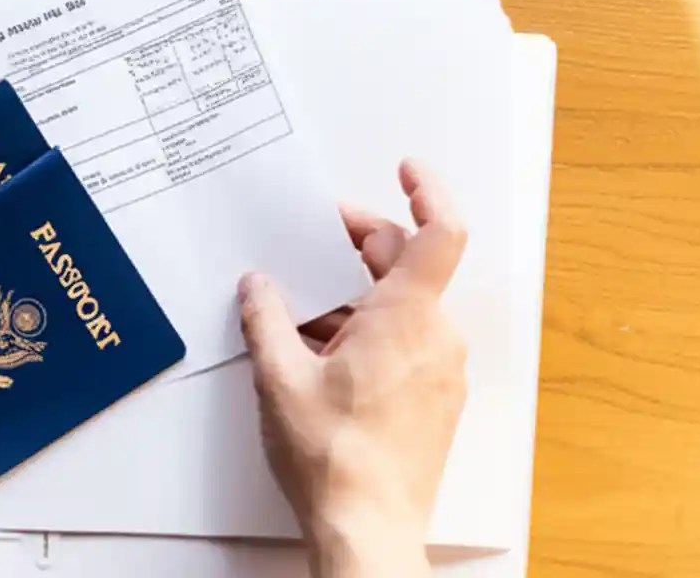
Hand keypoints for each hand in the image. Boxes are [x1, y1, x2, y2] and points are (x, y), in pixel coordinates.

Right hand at [238, 159, 466, 577]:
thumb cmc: (334, 460)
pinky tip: (324, 355)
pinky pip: (407, 344)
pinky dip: (370, 332)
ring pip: (403, 308)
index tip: (405, 169)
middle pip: (407, 266)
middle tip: (310, 244)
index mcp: (407, 319)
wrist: (369, 531)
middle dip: (358, 247)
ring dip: (356, 298)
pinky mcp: (435, 400)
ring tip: (302, 315)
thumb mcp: (279, 377)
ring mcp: (441, 372)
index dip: (426, 190)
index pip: (439, 232)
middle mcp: (436, 338)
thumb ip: (265, 319)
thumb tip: (258, 287)